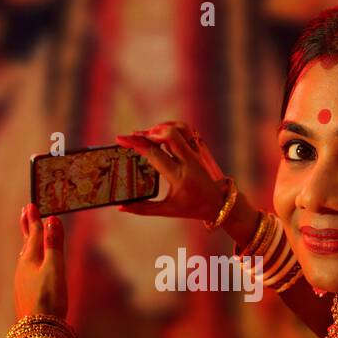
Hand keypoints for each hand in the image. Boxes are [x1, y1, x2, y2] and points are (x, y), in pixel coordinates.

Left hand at [15, 202, 66, 318]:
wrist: (37, 330)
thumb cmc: (49, 298)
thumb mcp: (55, 268)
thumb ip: (54, 244)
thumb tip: (52, 219)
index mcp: (30, 259)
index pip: (33, 234)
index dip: (34, 219)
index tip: (31, 205)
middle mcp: (23, 267)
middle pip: (26, 242)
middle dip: (27, 227)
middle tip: (25, 212)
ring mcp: (22, 280)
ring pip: (25, 255)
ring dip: (28, 242)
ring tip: (27, 234)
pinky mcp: (25, 292)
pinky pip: (26, 267)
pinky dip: (29, 257)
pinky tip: (30, 266)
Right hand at [115, 121, 229, 221]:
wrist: (216, 203)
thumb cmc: (190, 208)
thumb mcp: (166, 211)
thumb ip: (142, 209)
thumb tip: (120, 207)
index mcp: (178, 178)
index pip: (155, 154)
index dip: (136, 144)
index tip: (121, 139)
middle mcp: (188, 162)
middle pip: (168, 135)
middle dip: (147, 132)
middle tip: (133, 136)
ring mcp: (194, 154)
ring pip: (178, 129)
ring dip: (160, 128)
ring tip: (146, 135)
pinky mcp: (197, 150)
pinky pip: (184, 130)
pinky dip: (170, 127)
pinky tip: (159, 133)